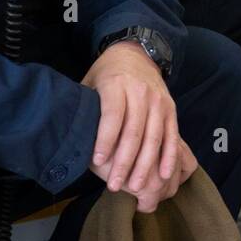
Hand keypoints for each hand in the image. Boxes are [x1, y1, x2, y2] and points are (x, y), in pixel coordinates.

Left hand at [83, 40, 183, 209]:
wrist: (136, 53)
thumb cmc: (106, 74)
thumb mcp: (89, 82)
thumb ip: (85, 106)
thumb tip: (69, 136)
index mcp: (117, 85)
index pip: (113, 115)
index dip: (106, 139)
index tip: (98, 161)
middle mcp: (140, 93)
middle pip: (134, 131)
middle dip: (125, 162)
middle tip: (115, 185)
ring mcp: (158, 102)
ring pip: (153, 137)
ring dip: (145, 165)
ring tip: (135, 187)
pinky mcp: (170, 110)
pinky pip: (172, 136)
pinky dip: (168, 157)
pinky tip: (162, 175)